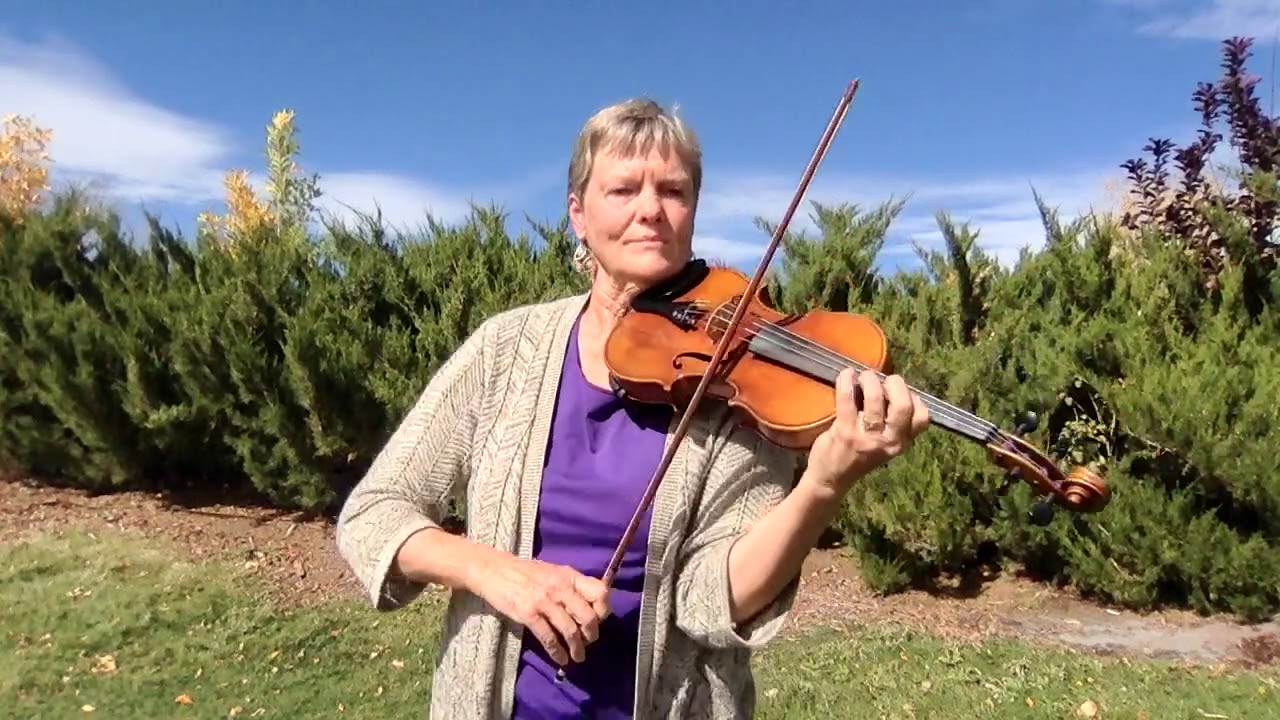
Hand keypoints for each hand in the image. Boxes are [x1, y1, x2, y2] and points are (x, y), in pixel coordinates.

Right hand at [471, 556, 610, 665]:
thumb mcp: (554, 572)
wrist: (495, 570)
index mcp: (569, 576)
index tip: (599, 619)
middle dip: (592, 634)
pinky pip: (548, 638)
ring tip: (578, 657)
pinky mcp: (528, 614)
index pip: (599, 592)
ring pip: (570, 630)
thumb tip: (590, 606)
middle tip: (590, 641)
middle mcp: (560, 588)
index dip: (603, 609)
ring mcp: (544, 601)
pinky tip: (561, 659)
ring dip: (577, 648)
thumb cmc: (526, 572)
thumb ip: (571, 586)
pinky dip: (557, 652)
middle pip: (588, 616)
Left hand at [804, 369, 929, 496]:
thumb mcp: (885, 445)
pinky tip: (846, 375)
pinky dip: (846, 381)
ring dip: (869, 380)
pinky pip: (847, 398)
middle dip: (895, 384)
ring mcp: (866, 438)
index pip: (921, 418)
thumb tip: (894, 388)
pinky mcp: (844, 432)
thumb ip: (894, 424)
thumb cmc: (858, 456)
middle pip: (903, 405)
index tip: (898, 392)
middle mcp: (888, 442)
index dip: (913, 398)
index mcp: (901, 443)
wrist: (830, 480)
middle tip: (882, 380)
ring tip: (862, 377)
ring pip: (875, 398)